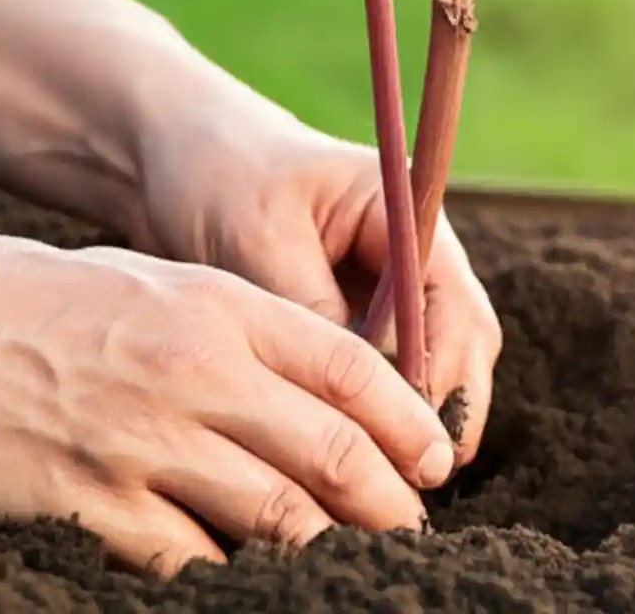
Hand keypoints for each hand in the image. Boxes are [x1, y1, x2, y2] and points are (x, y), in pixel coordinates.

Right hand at [0, 228, 456, 575]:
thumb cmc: (33, 300)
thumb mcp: (154, 282)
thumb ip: (239, 328)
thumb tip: (319, 392)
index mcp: (220, 308)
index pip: (354, 370)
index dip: (411, 425)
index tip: (433, 463)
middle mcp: (196, 372)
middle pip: (336, 455)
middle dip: (394, 506)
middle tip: (413, 531)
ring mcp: (143, 442)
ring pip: (281, 518)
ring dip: (332, 550)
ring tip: (355, 565)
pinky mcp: (89, 503)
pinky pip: (193, 562)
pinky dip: (235, 578)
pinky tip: (253, 580)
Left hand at [125, 91, 500, 463]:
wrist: (171, 157)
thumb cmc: (216, 177)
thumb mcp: (260, 239)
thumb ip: (313, 311)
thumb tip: (356, 396)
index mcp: (406, 212)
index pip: (452, 306)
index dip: (440, 375)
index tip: (404, 432)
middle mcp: (414, 251)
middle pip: (463, 342)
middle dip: (442, 408)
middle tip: (407, 475)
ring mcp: (391, 285)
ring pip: (437, 364)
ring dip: (417, 417)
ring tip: (384, 477)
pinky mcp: (359, 316)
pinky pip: (389, 372)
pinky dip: (381, 412)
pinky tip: (354, 452)